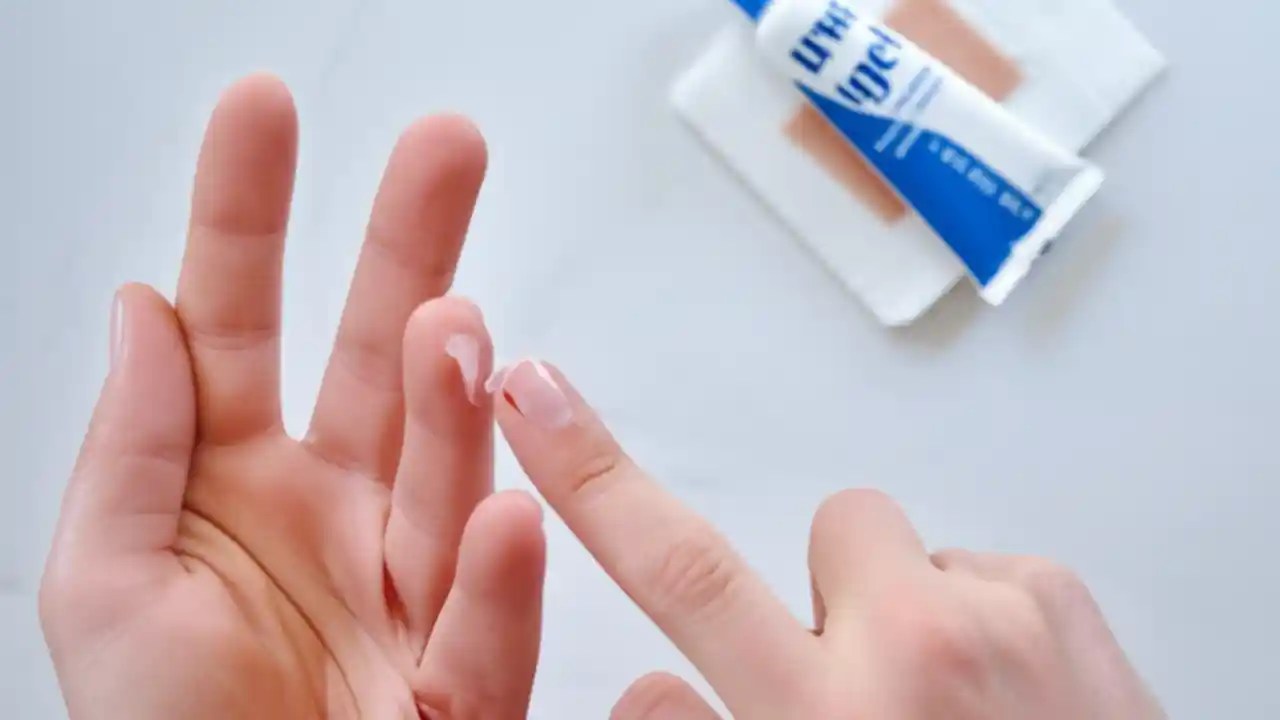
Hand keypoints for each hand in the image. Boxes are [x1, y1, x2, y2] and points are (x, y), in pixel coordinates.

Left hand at [39, 75, 544, 719]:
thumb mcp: (104, 588)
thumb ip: (131, 449)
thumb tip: (142, 311)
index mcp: (230, 475)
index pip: (237, 317)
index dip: (245, 212)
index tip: (265, 113)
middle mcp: (329, 506)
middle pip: (373, 352)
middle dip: (407, 244)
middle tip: (445, 149)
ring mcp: (402, 576)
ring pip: (440, 464)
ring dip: (450, 398)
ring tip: (454, 335)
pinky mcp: (457, 666)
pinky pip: (482, 617)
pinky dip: (496, 574)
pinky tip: (497, 520)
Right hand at [491, 360, 1163, 719]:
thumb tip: (656, 685)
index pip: (675, 570)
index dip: (590, 474)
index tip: (537, 395)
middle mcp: (919, 656)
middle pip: (836, 530)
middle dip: (841, 592)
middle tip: (877, 688)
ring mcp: (1008, 627)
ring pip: (921, 559)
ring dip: (922, 621)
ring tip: (957, 714)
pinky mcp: (1075, 616)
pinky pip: (994, 580)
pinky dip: (993, 632)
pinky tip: (1014, 709)